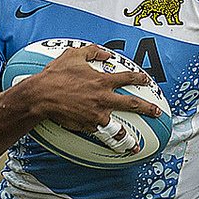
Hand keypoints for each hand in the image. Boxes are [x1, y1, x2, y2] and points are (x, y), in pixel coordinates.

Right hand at [27, 44, 162, 134]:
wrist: (41, 95)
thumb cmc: (55, 75)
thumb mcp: (73, 55)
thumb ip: (92, 51)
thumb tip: (105, 52)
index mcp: (102, 81)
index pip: (127, 78)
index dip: (139, 78)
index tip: (146, 80)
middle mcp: (103, 99)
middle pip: (132, 104)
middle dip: (147, 108)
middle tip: (157, 112)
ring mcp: (96, 114)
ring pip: (117, 128)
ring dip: (128, 137)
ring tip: (136, 144)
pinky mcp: (86, 126)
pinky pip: (98, 133)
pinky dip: (105, 139)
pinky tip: (110, 148)